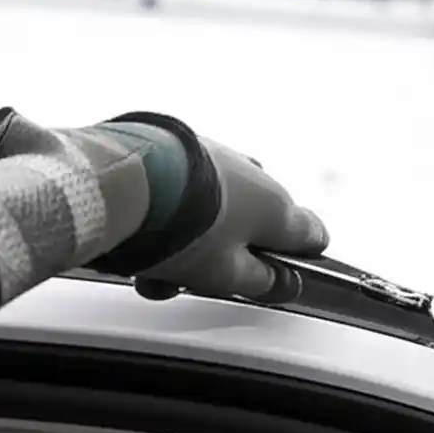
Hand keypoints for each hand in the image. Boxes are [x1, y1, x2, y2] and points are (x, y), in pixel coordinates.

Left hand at [0, 108, 325, 330]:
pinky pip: (183, 194)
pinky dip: (167, 220)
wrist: (125, 179)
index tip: (284, 276)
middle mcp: (252, 174)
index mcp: (276, 206)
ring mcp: (215, 157)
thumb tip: (286, 284)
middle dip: (227, 257)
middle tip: (197, 282)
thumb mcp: (226, 275)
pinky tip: (138, 241)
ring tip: (153, 271)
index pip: (309, 233)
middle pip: (252, 226)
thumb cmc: (183, 230)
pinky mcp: (178, 148)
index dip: (300, 259)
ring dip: (189, 246)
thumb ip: (262, 282)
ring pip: (212, 214)